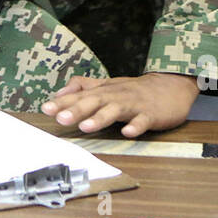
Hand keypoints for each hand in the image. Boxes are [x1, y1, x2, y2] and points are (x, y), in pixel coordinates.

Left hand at [41, 72, 199, 137]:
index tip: (46, 108)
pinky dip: (136, 126)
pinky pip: (143, 120)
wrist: (171, 86)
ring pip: (115, 110)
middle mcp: (116, 96)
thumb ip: (84, 87)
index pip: (80, 95)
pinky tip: (128, 132)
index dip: (63, 102)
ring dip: (101, 118)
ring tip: (86, 127)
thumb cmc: (135, 90)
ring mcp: (134, 105)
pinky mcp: (151, 114)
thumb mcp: (107, 85)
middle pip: (94, 101)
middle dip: (77, 109)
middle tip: (61, 118)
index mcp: (104, 91)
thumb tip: (60, 92)